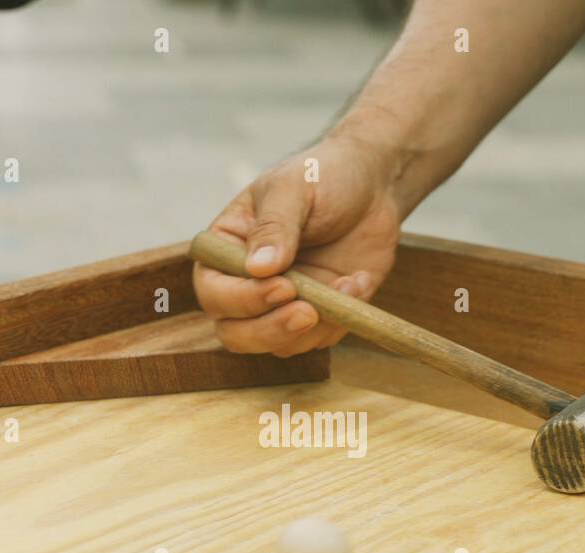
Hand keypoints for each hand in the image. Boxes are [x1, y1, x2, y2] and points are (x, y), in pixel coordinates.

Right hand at [193, 134, 403, 356]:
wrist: (371, 186)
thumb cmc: (323, 176)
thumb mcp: (293, 188)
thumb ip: (274, 226)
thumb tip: (258, 268)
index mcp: (227, 250)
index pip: (213, 291)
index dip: (242, 299)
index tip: (282, 287)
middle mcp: (247, 284)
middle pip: (235, 334)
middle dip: (270, 330)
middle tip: (306, 312)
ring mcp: (282, 305)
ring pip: (278, 345)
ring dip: (312, 328)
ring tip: (346, 284)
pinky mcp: (316, 316)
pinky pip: (319, 340)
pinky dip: (340, 320)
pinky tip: (356, 281)